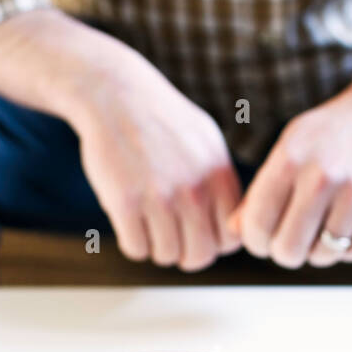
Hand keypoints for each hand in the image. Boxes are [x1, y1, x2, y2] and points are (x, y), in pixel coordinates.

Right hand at [0, 10, 239, 270]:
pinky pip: (136, 249)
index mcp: (218, 176)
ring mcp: (160, 197)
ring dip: (156, 248)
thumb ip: (223, 184)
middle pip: (200, 256)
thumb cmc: (161, 120)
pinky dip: (132, 242)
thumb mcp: (206, 143)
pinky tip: (130, 221)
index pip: (230, 240)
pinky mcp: (125, 202)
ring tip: (149, 224)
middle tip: (171, 238)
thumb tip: (236, 228)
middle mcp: (194, 190)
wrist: (115, 94)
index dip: (213, 244)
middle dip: (185, 254)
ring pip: (166, 256)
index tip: (197, 233)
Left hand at [231, 83, 351, 267]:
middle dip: (286, 252)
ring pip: (324, 254)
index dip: (256, 242)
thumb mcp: (290, 149)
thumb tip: (235, 232)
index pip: (257, 224)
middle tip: (293, 242)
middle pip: (289, 250)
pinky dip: (349, 248)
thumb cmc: (330, 136)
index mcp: (291, 158)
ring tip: (323, 231)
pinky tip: (347, 229)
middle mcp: (324, 174)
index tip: (263, 241)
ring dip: (320, 251)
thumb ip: (260, 192)